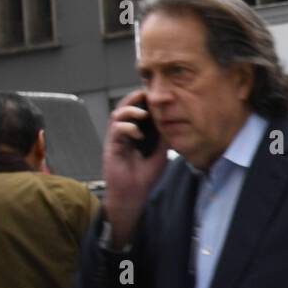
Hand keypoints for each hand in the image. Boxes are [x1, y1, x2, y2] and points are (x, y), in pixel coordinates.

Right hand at [102, 89, 169, 247]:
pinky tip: (138, 134)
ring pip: (117, 114)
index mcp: (136, 132)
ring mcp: (117, 139)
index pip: (137, 109)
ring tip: (143, 113)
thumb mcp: (161, 153)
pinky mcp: (111, 147)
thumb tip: (175, 121)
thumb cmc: (146, 175)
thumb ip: (165, 138)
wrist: (134, 194)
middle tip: (146, 93)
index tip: (156, 95)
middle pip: (124, 107)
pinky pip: (116, 130)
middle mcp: (125, 132)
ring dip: (130, 109)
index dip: (144, 100)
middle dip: (134, 98)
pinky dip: (127, 128)